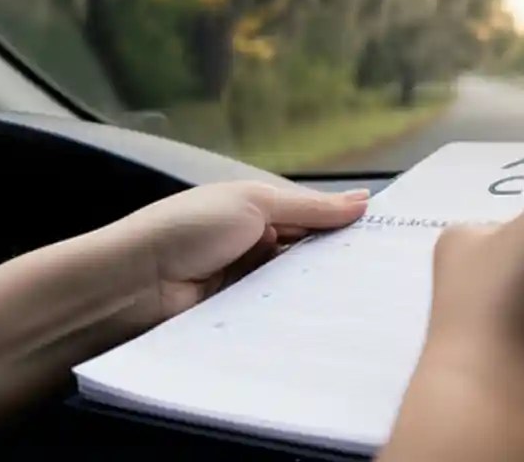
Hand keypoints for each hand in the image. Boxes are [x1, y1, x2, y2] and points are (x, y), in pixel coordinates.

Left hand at [105, 181, 367, 321]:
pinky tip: (332, 322)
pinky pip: (279, 315)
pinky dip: (299, 316)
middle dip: (340, 262)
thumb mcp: (255, 203)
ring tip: (369, 300)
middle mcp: (257, 246)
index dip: (347, 228)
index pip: (314, 219)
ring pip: (298, 287)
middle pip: (310, 255)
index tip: (389, 240)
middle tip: (388, 275)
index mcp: (259, 211)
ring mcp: (249, 284)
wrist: (135, 282)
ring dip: (322, 291)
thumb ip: (310, 207)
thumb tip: (364, 200)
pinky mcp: (242, 317)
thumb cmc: (189, 227)